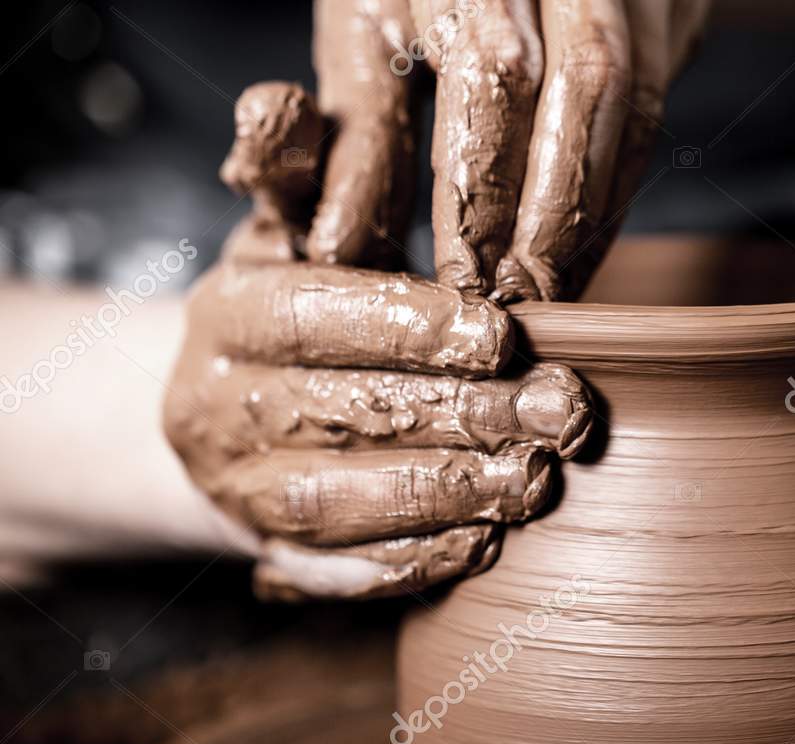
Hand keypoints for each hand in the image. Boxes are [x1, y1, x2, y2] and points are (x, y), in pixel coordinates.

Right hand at [171, 82, 592, 602]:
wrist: (235, 408)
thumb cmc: (298, 302)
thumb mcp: (291, 226)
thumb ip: (296, 169)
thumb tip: (275, 104)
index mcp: (226, 318)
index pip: (313, 318)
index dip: (408, 326)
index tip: (502, 333)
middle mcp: (218, 412)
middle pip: (348, 415)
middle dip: (465, 415)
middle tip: (562, 410)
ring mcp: (241, 494)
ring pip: (345, 504)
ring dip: (451, 494)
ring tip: (540, 478)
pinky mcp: (274, 558)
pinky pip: (344, 573)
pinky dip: (418, 563)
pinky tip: (490, 545)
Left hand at [383, 0, 708, 300]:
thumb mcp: (365, 26)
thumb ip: (359, 134)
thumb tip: (340, 247)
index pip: (491, 74)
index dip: (484, 184)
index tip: (465, 275)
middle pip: (584, 85)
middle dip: (554, 208)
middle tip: (522, 300)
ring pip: (635, 103)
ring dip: (596, 209)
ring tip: (556, 287)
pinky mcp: (669, 11)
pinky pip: (653, 109)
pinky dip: (619, 186)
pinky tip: (585, 240)